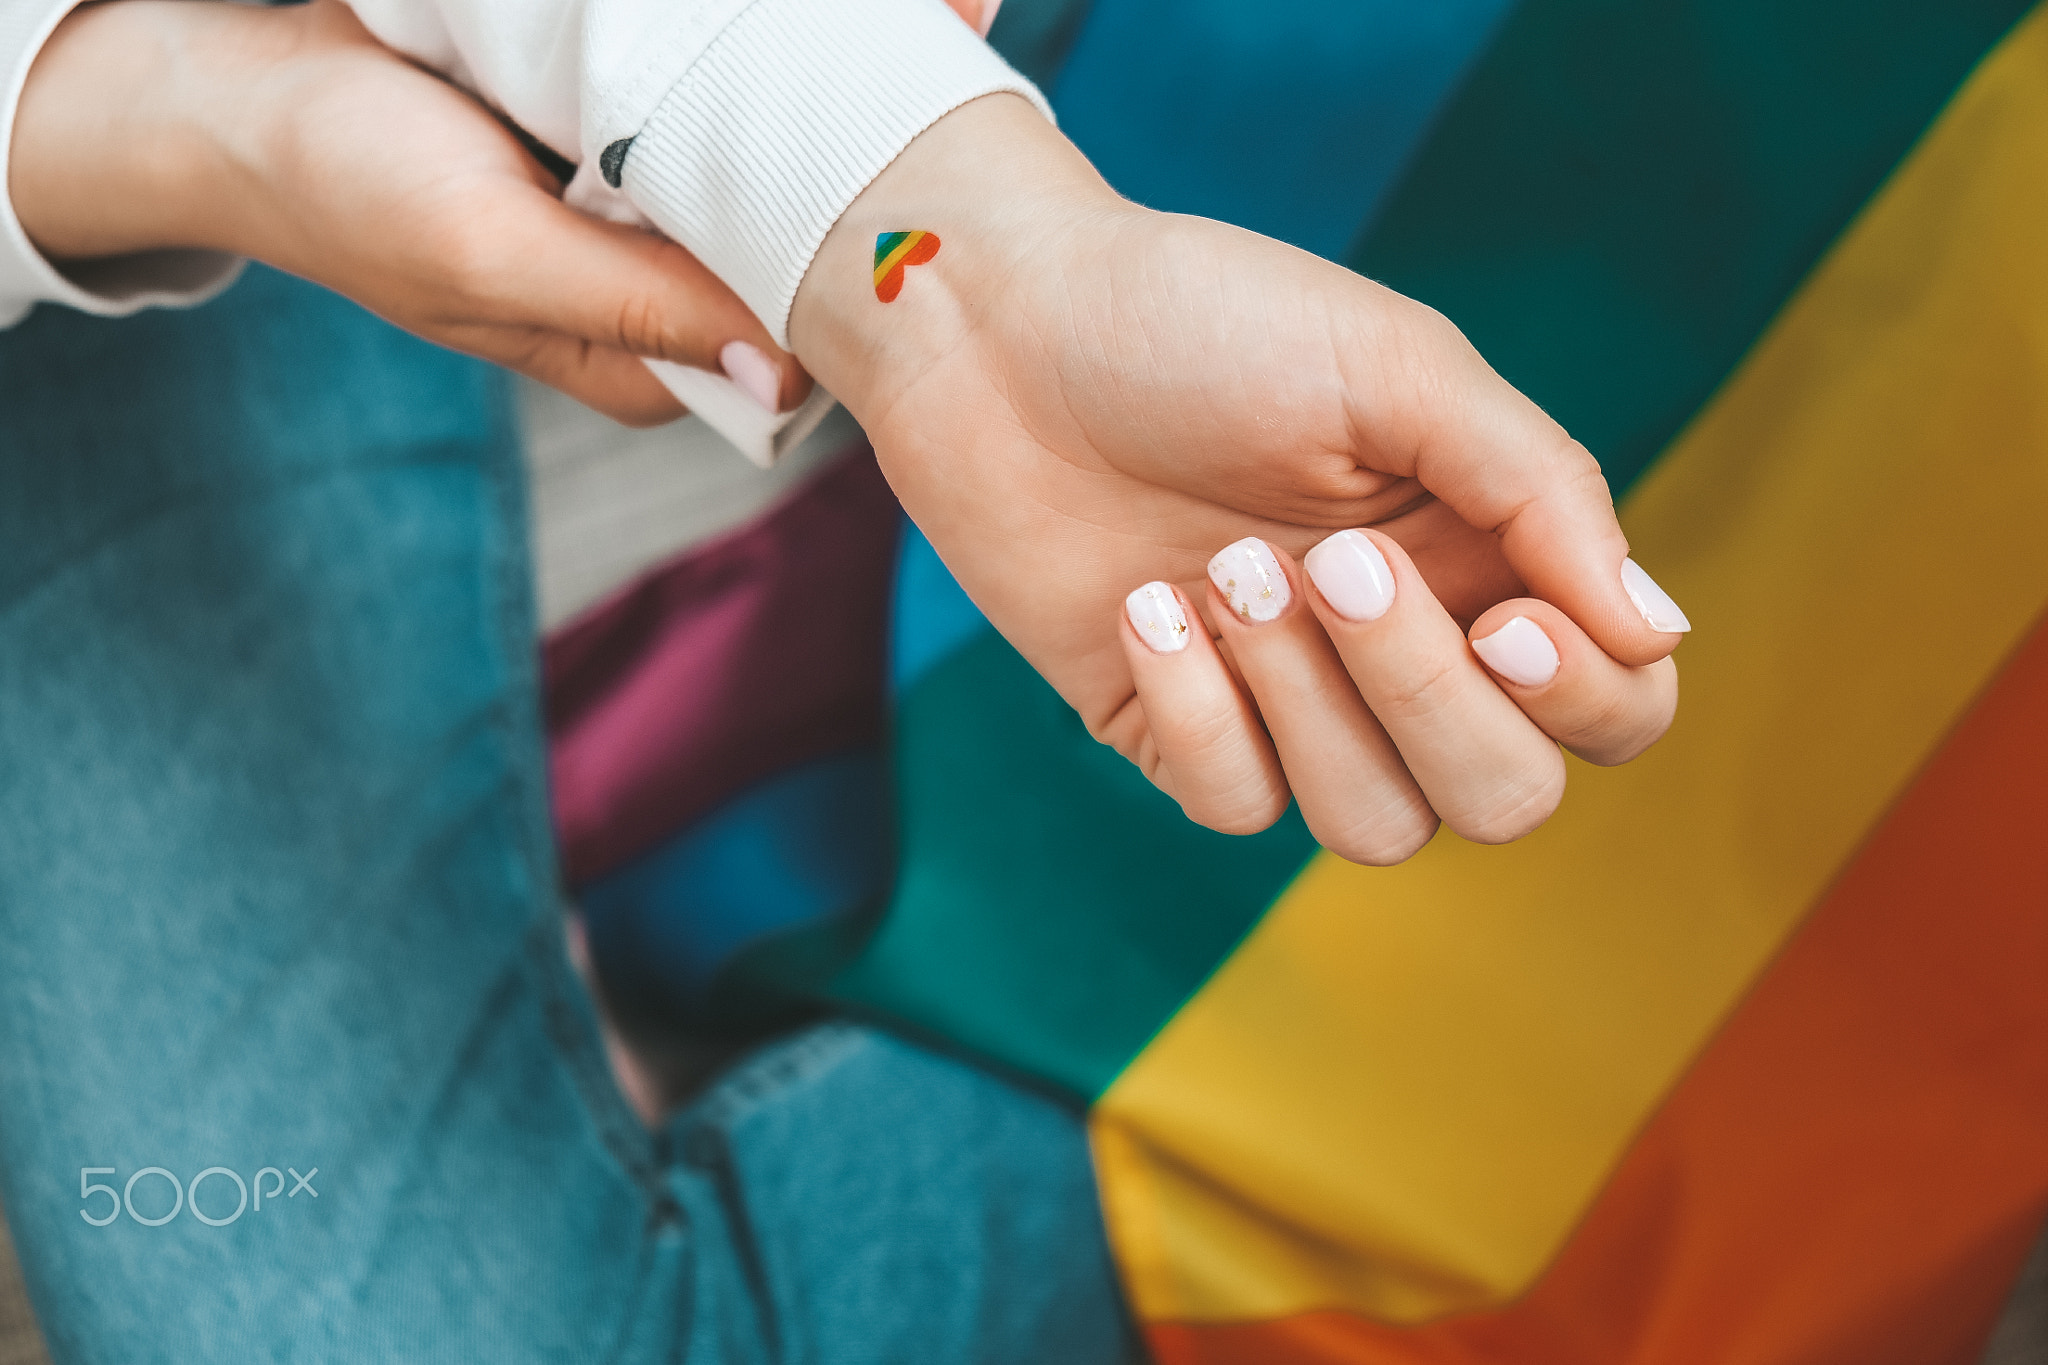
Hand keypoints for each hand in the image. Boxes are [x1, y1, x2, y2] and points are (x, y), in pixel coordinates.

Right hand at [10, 0, 807, 424]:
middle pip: (772, 272)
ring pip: (743, 196)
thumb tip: (783, 375)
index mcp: (630, 363)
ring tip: (735, 91)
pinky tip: (688, 70)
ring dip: (744, 140)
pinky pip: (693, 133)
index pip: (779, 348)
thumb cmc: (352, 183)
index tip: (831, 207)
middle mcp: (643, 306)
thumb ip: (634, 310)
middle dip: (789, 203)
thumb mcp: (493, 253)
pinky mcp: (614, 157)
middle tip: (789, 128)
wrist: (248, 92)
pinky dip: (698, 99)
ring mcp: (632, 229)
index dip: (810, 283)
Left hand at [793, 96, 1683, 862]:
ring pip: (1375, 825)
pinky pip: (1234, 807)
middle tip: (1327, 562)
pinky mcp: (1178, 732)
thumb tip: (1658, 631)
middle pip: (1502, 796)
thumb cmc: (1205, 321)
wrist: (1005, 331)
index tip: (1505, 620)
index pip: (1613, 707)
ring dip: (1303, 701)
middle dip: (1422, 699)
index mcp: (1484, 556)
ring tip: (1223, 567)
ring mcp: (1288, 704)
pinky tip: (1145, 602)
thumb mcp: (1396, 367)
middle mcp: (1402, 649)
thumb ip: (1538, 490)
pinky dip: (1194, 709)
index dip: (1582, 699)